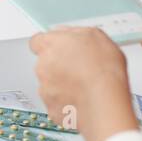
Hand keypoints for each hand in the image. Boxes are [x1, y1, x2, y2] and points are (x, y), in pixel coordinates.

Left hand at [30, 26, 136, 140]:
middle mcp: (42, 66)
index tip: (59, 48)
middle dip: (58, 65)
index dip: (49, 45)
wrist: (104, 103)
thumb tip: (69, 33)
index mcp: (51, 45)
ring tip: (84, 86)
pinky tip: (83, 100)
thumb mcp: (96, 36)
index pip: (37, 41)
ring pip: (50, 84)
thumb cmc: (103, 70)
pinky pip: (57, 103)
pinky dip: (67, 102)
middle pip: (45, 63)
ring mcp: (45, 89)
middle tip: (79, 68)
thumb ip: (75, 32)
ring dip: (62, 84)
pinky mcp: (51, 109)